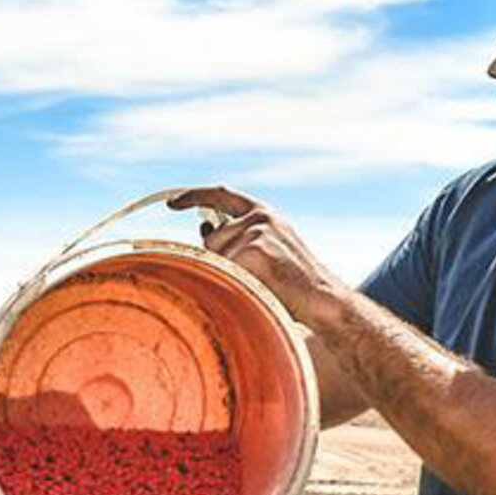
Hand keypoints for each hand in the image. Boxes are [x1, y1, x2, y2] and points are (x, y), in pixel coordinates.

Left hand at [168, 186, 341, 324]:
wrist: (322, 299)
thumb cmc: (292, 282)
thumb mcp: (267, 249)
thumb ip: (239, 236)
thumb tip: (205, 229)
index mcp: (265, 214)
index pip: (221, 195)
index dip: (194, 196)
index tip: (173, 202)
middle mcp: (260, 217)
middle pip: (211, 238)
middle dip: (219, 260)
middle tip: (252, 278)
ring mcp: (257, 231)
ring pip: (214, 256)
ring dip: (229, 275)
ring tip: (261, 284)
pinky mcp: (254, 249)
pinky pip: (223, 270)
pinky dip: (233, 284)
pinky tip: (259, 288)